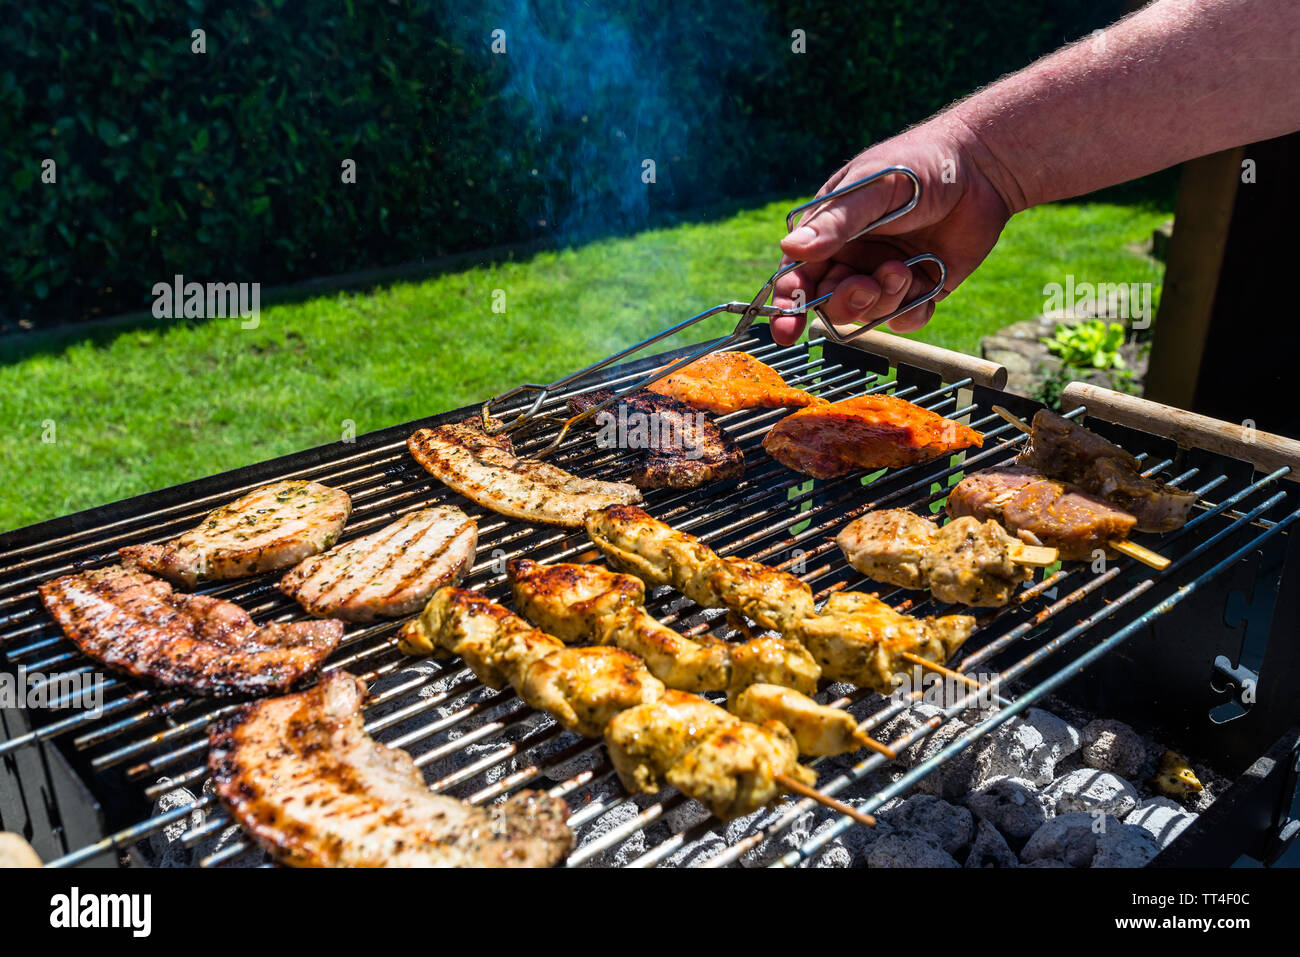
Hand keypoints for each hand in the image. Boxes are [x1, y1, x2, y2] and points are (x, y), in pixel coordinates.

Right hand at [770, 115, 1019, 344]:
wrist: (981, 167)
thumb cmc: (919, 164)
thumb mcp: (873, 187)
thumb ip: (835, 222)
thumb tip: (791, 248)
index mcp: (828, 232)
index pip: (797, 275)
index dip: (788, 305)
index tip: (787, 330)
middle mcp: (852, 257)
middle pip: (830, 303)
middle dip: (845, 301)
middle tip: (867, 286)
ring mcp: (884, 275)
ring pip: (867, 315)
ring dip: (884, 301)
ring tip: (904, 271)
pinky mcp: (918, 288)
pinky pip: (904, 320)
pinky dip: (912, 312)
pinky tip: (926, 285)